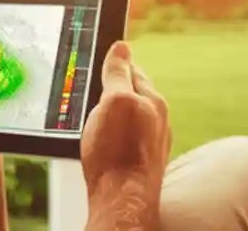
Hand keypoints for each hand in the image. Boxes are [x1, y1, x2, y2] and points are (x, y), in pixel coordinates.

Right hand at [80, 41, 170, 230]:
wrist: (121, 200)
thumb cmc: (116, 153)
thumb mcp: (114, 103)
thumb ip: (118, 75)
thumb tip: (122, 47)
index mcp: (152, 100)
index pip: (132, 70)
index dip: (113, 64)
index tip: (98, 59)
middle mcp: (156, 120)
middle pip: (132, 93)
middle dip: (113, 88)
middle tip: (91, 87)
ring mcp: (150, 142)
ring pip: (129, 116)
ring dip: (113, 112)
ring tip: (94, 115)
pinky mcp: (141, 161)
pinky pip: (127, 137)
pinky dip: (114, 133)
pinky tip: (104, 141)